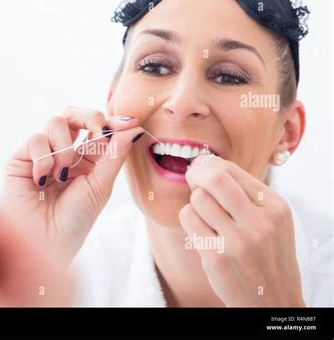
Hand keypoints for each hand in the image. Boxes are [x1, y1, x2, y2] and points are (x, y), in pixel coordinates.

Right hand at [3, 106, 143, 262]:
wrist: (46, 242)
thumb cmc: (75, 219)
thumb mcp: (101, 185)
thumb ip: (115, 153)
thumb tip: (135, 126)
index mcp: (86, 158)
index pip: (96, 128)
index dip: (110, 122)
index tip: (127, 123)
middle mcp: (64, 151)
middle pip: (73, 114)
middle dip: (89, 117)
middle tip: (99, 132)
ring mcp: (42, 153)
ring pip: (55, 122)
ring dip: (65, 148)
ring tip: (62, 176)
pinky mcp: (21, 159)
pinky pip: (36, 139)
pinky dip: (44, 159)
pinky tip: (42, 181)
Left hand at [180, 155, 304, 306]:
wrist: (273, 300)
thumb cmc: (266, 254)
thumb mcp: (272, 219)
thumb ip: (246, 193)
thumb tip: (206, 165)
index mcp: (275, 207)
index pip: (231, 169)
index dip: (208, 164)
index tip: (201, 169)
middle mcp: (259, 222)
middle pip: (213, 178)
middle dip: (195, 173)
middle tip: (191, 178)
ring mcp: (238, 241)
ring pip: (197, 199)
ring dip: (195, 204)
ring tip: (205, 216)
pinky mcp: (216, 258)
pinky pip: (189, 220)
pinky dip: (190, 221)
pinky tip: (202, 231)